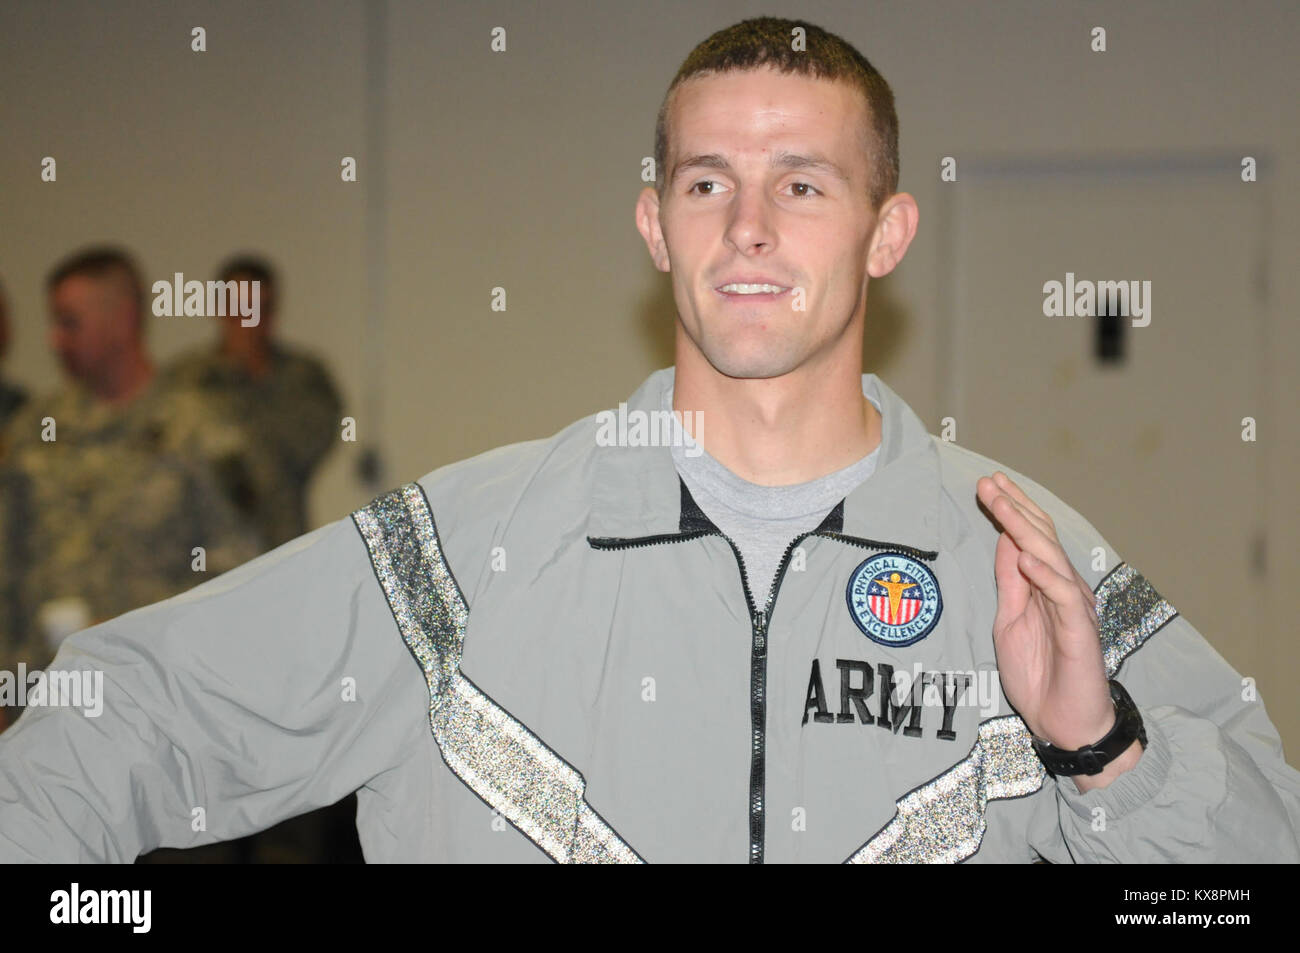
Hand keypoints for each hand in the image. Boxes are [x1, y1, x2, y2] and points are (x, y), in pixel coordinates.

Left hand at [976, 472, 1115, 751]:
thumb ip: (1011, 582)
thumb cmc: (1039, 674)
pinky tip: (1026, 557)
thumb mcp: (1010, 620)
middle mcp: (1065, 590)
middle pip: (1041, 539)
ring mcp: (1074, 609)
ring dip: (1024, 530)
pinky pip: (1064, 597)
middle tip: (990, 482)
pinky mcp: (1080, 632)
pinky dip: (1046, 576)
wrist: (1061, 722)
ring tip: (1001, 505)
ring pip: (1051, 559)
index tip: (988, 484)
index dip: (1011, 510)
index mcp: (1047, 586)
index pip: (1030, 539)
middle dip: (1014, 508)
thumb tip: (1006, 541)